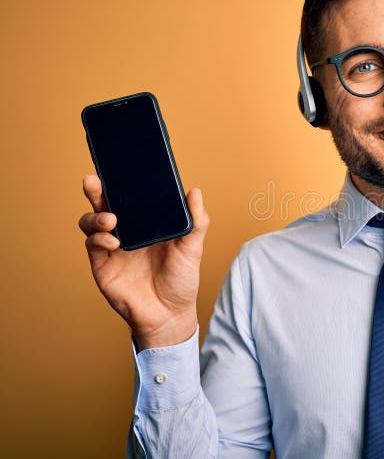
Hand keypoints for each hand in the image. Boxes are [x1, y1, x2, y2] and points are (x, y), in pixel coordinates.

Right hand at [78, 174, 209, 349]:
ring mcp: (112, 246)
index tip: (116, 166)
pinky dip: (98, 238)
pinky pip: (93, 244)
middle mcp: (127, 230)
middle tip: (94, 180)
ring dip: (96, 215)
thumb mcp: (193, 248)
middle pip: (105, 203)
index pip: (130, 196)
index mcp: (147, 222)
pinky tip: (112, 240)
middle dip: (96, 190)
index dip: (121, 182)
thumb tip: (194, 191)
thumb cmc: (182, 280)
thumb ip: (195, 221)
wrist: (170, 314)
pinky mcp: (103, 264)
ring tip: (111, 219)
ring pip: (92, 221)